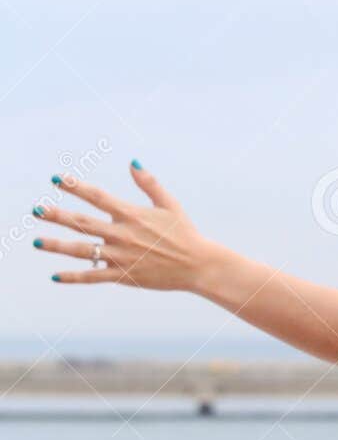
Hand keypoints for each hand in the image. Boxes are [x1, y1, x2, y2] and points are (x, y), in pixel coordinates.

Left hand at [32, 161, 216, 289]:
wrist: (199, 265)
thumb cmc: (185, 233)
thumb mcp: (170, 205)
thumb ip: (149, 183)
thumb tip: (132, 162)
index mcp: (132, 215)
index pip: (97, 197)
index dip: (76, 187)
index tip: (56, 179)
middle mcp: (123, 235)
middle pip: (83, 222)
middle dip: (57, 216)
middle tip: (36, 210)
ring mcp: (121, 256)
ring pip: (83, 250)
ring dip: (58, 245)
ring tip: (37, 241)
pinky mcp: (124, 275)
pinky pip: (93, 276)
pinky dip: (73, 277)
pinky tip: (55, 276)